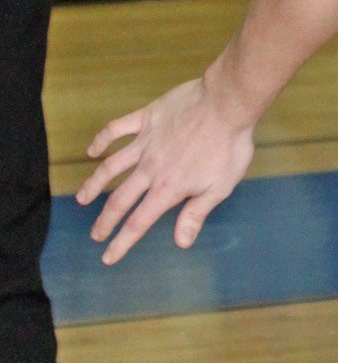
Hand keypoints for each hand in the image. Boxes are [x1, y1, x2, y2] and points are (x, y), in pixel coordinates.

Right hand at [76, 78, 257, 264]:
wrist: (227, 105)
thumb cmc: (230, 147)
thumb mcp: (220, 187)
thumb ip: (196, 213)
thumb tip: (181, 243)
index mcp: (168, 188)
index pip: (139, 222)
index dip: (122, 242)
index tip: (108, 257)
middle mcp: (150, 168)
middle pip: (120, 199)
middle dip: (105, 220)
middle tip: (94, 234)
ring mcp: (146, 142)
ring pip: (111, 166)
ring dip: (94, 184)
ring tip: (83, 199)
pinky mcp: (147, 119)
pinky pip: (117, 129)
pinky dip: (102, 139)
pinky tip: (93, 150)